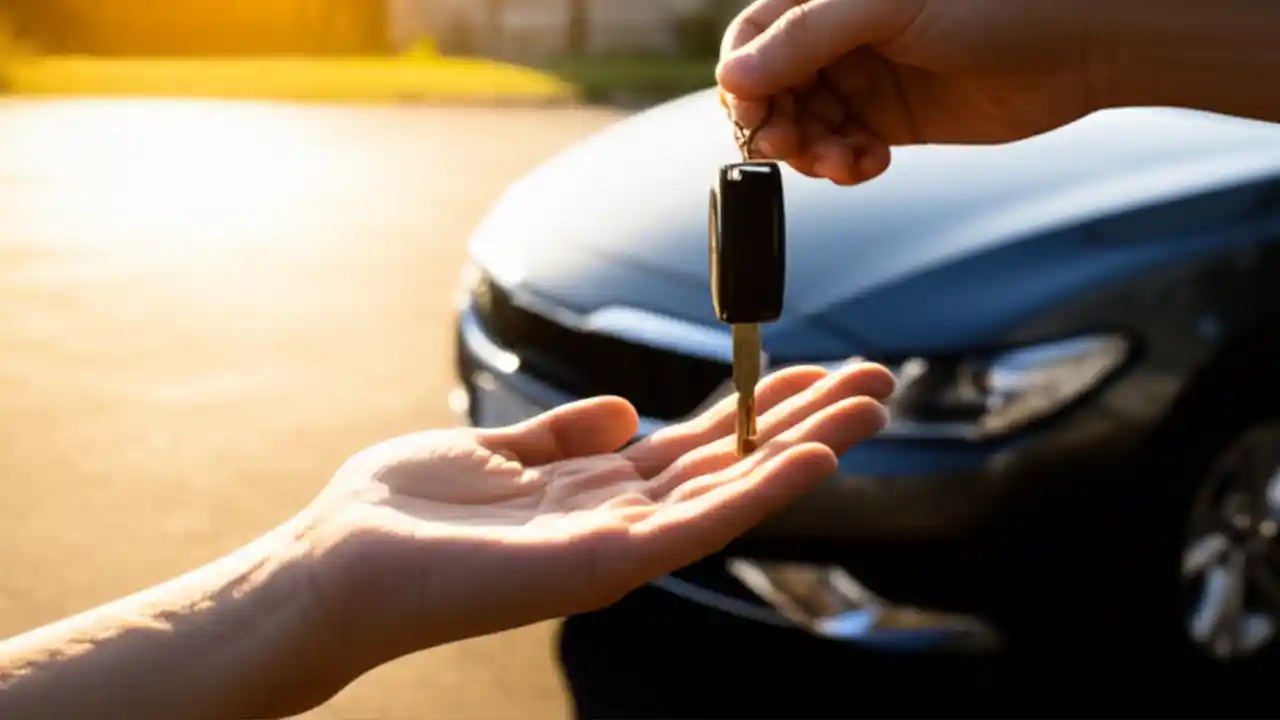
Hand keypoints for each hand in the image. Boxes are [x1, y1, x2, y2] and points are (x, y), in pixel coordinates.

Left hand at [289, 362, 892, 701]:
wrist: (336, 562)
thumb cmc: (401, 509)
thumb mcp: (496, 450)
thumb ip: (566, 435)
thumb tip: (628, 412)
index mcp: (594, 488)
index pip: (698, 444)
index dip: (758, 408)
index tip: (815, 372)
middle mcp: (618, 518)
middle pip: (733, 463)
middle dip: (805, 421)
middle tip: (879, 381)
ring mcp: (617, 545)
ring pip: (733, 489)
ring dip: (806, 447)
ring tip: (872, 405)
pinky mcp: (602, 564)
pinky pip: (697, 522)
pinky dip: (759, 490)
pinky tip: (811, 455)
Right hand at [717, 0, 1097, 183]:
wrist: (1081, 41)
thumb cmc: (997, 0)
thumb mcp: (889, 6)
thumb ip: (808, 37)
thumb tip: (733, 76)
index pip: (754, 38)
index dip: (746, 81)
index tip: (756, 117)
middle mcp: (838, 35)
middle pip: (771, 89)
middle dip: (777, 124)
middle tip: (797, 148)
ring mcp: (863, 77)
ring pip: (803, 126)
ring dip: (811, 152)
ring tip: (845, 162)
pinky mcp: (890, 119)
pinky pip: (841, 149)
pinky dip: (843, 164)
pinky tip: (867, 163)